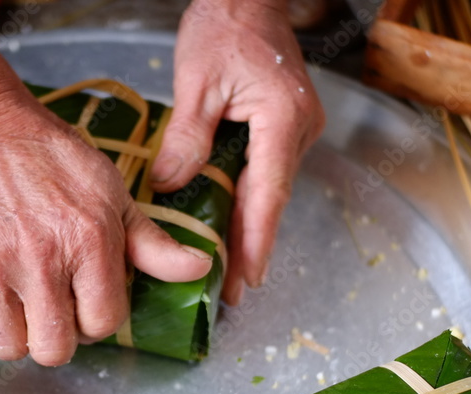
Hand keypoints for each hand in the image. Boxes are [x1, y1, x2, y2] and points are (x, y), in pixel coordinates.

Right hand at [0, 50, 214, 365]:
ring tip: (25, 310)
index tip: (89, 302)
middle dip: (62, 339)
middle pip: (55, 350)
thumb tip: (201, 269)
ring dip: (21, 338)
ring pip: (10, 348)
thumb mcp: (113, 194)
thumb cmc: (54, 158)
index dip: (100, 321)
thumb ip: (153, 243)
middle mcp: (40, 260)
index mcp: (88, 242)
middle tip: (57, 312)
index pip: (103, 324)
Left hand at [150, 0, 324, 304]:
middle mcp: (299, 129)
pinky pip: (267, 172)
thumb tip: (170, 186)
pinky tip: (233, 224)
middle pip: (273, 198)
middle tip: (236, 291)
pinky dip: (250, 201)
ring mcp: (297, 128)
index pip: (268, 191)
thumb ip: (187, 137)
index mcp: (282, 118)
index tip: (249, 277)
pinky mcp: (286, 126)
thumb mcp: (196, 81)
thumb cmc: (225, 25)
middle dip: (254, 246)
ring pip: (271, 188)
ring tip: (233, 270)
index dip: (257, 239)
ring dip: (252, 227)